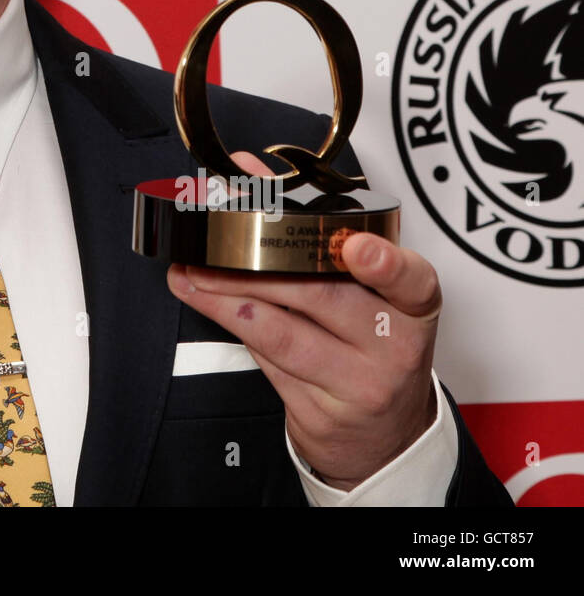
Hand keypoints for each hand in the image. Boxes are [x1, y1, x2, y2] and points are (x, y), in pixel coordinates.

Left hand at [165, 151, 440, 489]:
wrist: (383, 434)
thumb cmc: (370, 343)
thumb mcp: (361, 288)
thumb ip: (305, 226)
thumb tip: (246, 171)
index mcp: (412, 304)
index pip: (411, 280)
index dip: (384, 263)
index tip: (355, 248)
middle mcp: (393, 345)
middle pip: (321, 298)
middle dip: (255, 271)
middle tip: (211, 251)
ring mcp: (360, 384)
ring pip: (283, 335)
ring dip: (226, 301)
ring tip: (192, 277)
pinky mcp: (323, 414)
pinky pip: (269, 363)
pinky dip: (234, 330)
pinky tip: (208, 308)